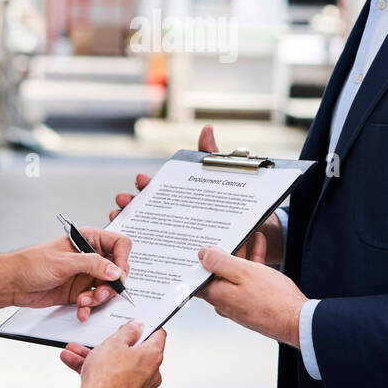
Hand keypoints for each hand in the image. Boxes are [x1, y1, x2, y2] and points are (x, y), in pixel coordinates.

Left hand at [8, 229, 130, 321]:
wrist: (13, 283)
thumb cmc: (31, 264)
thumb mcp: (64, 262)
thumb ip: (92, 265)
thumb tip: (115, 270)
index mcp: (88, 240)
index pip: (119, 245)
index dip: (123, 259)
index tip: (118, 274)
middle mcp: (90, 257)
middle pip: (117, 270)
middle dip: (110, 285)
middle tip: (99, 292)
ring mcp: (85, 275)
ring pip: (107, 288)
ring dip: (98, 298)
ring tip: (84, 301)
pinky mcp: (80, 291)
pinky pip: (94, 301)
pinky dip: (89, 307)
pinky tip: (80, 309)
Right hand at [66, 320, 165, 387]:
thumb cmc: (107, 377)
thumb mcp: (114, 343)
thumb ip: (127, 331)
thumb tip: (136, 326)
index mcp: (153, 356)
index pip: (157, 335)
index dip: (145, 327)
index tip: (134, 325)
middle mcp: (151, 374)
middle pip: (133, 352)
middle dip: (111, 344)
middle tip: (99, 340)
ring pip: (117, 366)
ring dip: (96, 358)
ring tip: (75, 352)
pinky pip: (112, 380)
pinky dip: (97, 372)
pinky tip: (76, 364)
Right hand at [108, 124, 273, 263]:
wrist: (263, 231)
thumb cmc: (240, 203)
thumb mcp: (226, 179)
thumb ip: (213, 156)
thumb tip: (207, 129)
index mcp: (181, 198)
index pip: (158, 190)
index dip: (146, 185)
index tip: (141, 180)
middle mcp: (174, 217)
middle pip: (147, 210)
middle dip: (131, 203)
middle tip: (123, 200)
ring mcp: (179, 237)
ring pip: (151, 233)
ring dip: (134, 227)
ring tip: (124, 220)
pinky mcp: (188, 258)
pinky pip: (168, 257)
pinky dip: (152, 254)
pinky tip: (145, 253)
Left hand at [195, 245, 306, 346]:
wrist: (298, 322)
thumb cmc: (272, 298)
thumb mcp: (244, 271)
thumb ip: (220, 261)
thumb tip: (202, 254)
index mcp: (217, 295)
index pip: (197, 277)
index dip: (198, 259)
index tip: (202, 244)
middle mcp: (225, 302)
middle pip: (217, 273)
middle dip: (223, 252)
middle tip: (226, 234)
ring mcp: (239, 304)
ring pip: (235, 274)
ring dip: (240, 254)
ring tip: (246, 234)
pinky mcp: (253, 304)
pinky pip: (248, 280)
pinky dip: (252, 264)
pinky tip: (258, 245)